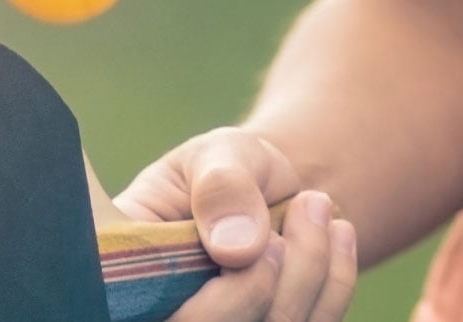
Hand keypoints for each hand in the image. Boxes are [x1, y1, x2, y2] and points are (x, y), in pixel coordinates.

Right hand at [112, 127, 358, 321]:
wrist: (265, 190)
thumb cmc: (226, 169)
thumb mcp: (218, 156)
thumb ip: (222, 186)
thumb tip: (238, 248)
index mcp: (124, 275)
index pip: (142, 305)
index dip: (211, 296)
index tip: (257, 242)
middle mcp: (162, 313)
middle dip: (267, 280)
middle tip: (302, 207)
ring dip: (309, 274)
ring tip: (317, 206)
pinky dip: (334, 284)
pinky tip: (339, 233)